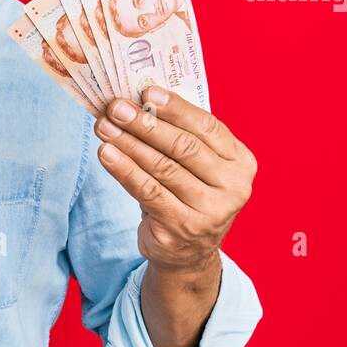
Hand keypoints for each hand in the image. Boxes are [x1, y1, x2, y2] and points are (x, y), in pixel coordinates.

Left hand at [94, 86, 255, 273]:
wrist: (187, 254)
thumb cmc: (186, 196)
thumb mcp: (196, 168)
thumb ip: (180, 137)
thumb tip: (138, 101)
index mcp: (241, 163)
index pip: (208, 127)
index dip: (176, 108)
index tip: (147, 92)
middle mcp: (234, 187)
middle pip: (184, 146)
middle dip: (145, 123)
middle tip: (116, 106)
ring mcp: (210, 210)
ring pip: (163, 167)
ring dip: (129, 143)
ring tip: (104, 126)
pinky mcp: (181, 227)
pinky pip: (147, 191)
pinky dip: (124, 170)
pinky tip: (106, 154)